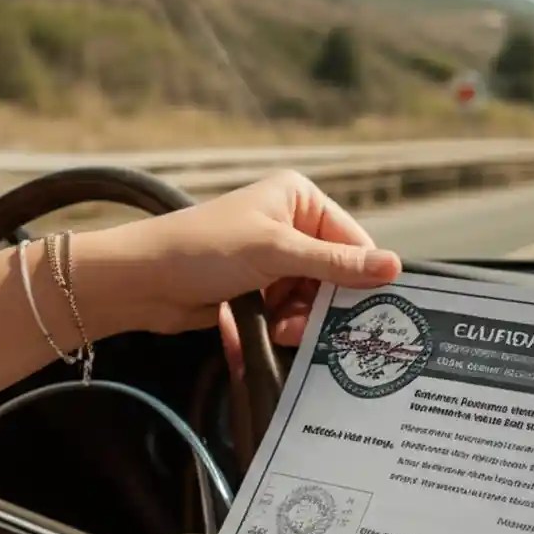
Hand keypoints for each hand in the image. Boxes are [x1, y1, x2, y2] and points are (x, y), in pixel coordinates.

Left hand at [83, 170, 399, 361]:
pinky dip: (283, 326)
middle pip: (336, 275)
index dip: (360, 277)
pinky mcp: (260, 288)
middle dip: (323, 304)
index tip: (361, 311)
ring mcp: (275, 258)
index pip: (354, 242)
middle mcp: (292, 224)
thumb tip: (394, 267)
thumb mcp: (276, 252)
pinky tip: (268, 333)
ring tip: (278, 330)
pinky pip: (290, 311)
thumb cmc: (202, 250)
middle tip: (307, 326)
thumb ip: (337, 263)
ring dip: (301, 320)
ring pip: (314, 299)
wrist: (139, 282)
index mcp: (300, 200)